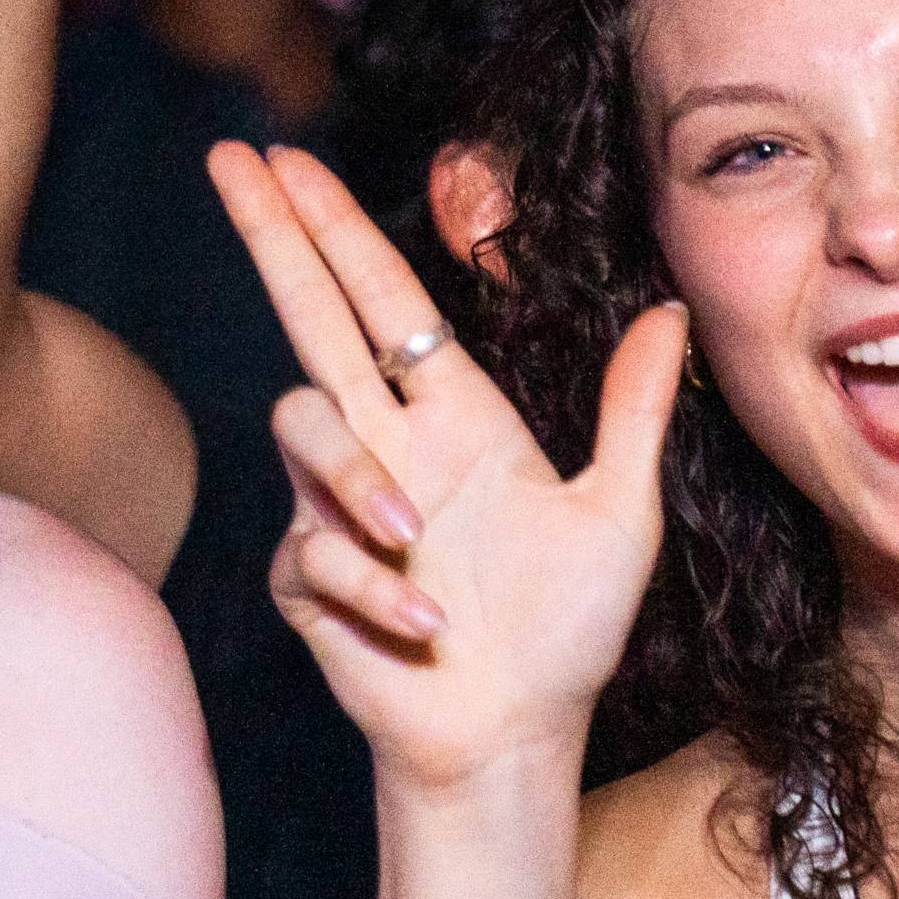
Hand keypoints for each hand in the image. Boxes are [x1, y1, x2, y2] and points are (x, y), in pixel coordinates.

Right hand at [212, 141, 683, 796]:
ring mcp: (338, 507)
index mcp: (452, 416)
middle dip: (270, 232)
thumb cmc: (567, 636)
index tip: (283, 157)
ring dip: (357, 485)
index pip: (378, 296)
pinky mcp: (308, 577)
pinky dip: (372, 591)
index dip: (331, 224)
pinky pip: (311, 549)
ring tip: (415, 550)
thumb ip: (632, 414)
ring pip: (302, 429)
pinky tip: (421, 631)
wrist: (513, 740)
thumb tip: (671, 312)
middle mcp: (387, 445)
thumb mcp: (620, 516)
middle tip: (226, 157)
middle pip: (306, 313)